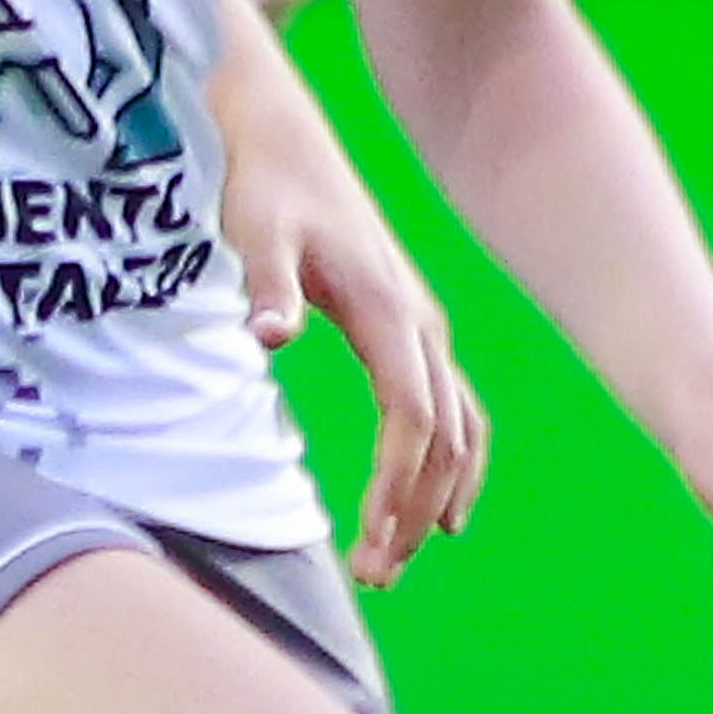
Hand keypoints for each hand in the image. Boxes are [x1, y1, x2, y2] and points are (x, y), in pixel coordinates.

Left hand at [227, 127, 484, 586]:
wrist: (282, 137)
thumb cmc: (263, 185)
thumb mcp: (254, 231)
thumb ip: (266, 285)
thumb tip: (271, 335)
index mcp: (389, 311)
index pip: (412, 419)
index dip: (400, 484)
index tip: (372, 539)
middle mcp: (422, 325)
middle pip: (444, 439)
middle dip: (416, 512)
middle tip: (373, 576)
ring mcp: (425, 328)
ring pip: (459, 431)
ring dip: (435, 499)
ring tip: (392, 562)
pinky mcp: (413, 330)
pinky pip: (457, 412)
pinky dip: (456, 467)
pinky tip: (441, 516)